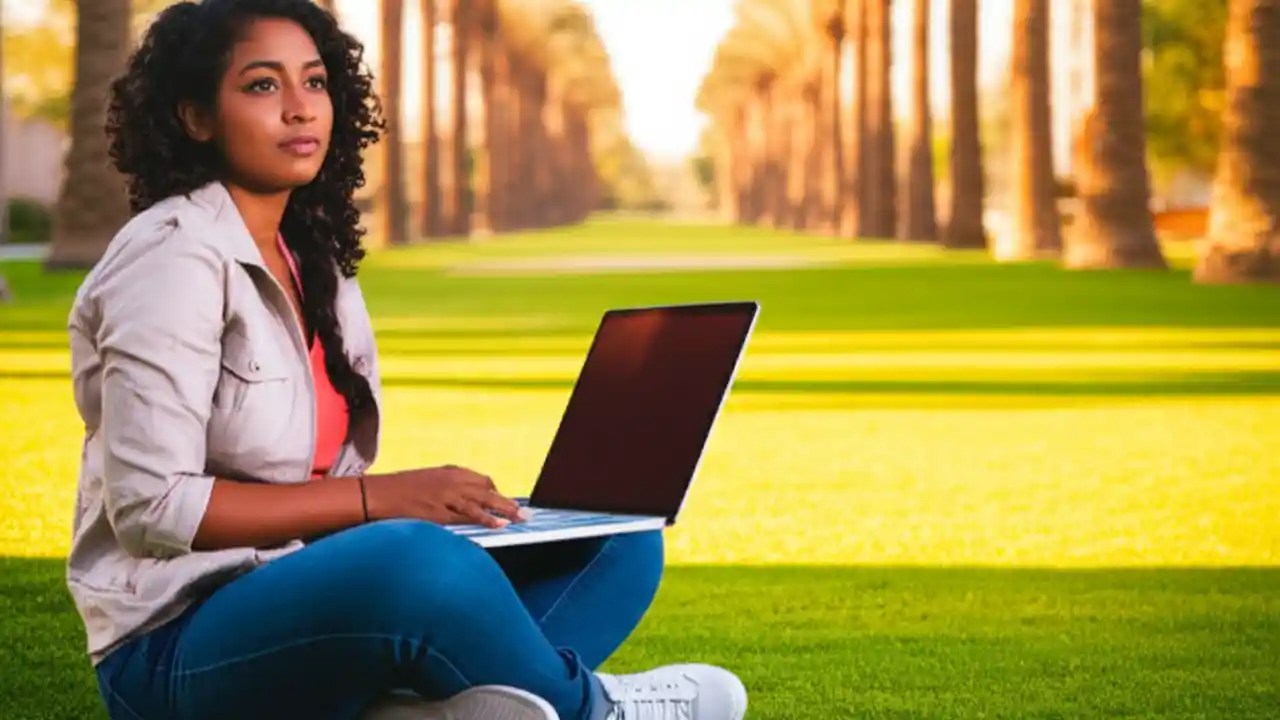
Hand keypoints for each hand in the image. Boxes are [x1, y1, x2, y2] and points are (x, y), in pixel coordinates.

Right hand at [361, 465, 527, 527]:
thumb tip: (462, 502)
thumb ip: (447, 489)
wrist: (376, 494)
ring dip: (505, 510)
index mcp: (450, 471)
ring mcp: (446, 495)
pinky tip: (499, 524)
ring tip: (522, 519)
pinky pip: (468, 515)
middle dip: (507, 502)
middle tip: (525, 513)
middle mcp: (452, 480)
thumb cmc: (399, 490)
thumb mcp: (428, 483)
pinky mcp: (440, 511)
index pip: (482, 481)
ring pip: (483, 501)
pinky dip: (485, 519)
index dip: (495, 493)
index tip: (505, 505)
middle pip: (488, 489)